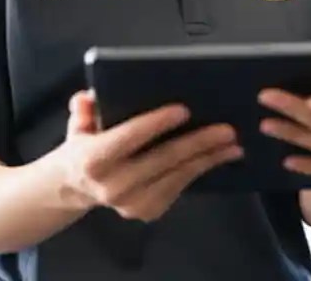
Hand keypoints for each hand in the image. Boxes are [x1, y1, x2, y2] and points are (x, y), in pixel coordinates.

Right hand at [52, 91, 242, 221]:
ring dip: (209, 158)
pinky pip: (180, 187)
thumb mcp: (78, 123)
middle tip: (226, 129)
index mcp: (94, 161)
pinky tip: (221, 156)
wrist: (79, 187)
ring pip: (177, 176)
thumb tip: (86, 99)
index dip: (156, 124)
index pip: (129, 138)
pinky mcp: (148, 212)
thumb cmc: (86, 145)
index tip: (184, 110)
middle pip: (163, 159)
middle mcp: (113, 187)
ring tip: (233, 143)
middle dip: (198, 143)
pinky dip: (201, 169)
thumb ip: (82, 109)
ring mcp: (132, 204)